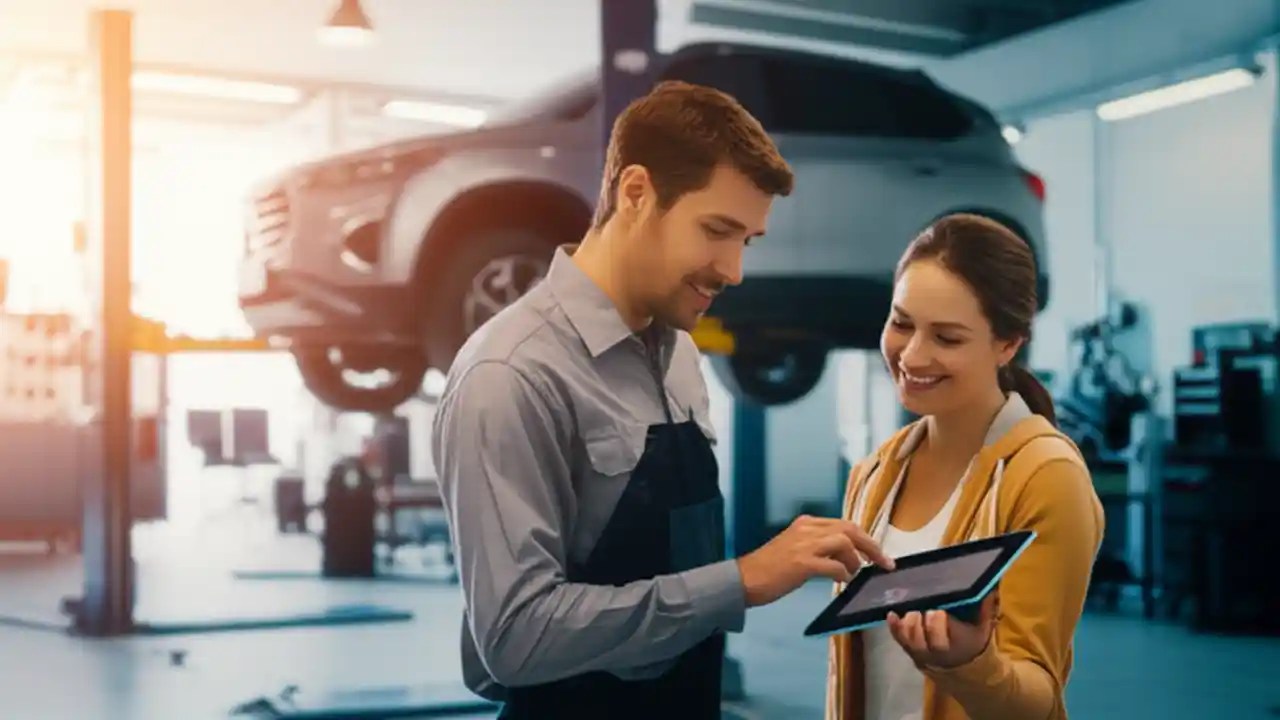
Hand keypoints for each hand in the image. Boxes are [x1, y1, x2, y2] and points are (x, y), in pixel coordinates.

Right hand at [736, 514, 893, 607]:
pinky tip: (842, 581)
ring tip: (853, 574)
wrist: (743, 579)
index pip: (845, 525)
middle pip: (850, 530)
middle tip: (884, 563)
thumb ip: (818, 548)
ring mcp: (803, 545)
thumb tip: (846, 559)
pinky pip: (833, 566)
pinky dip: (843, 574)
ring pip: (844, 543)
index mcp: (806, 524)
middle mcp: (807, 529)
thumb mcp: (795, 548)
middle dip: (871, 547)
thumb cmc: (769, 569)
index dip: (865, 539)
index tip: (878, 554)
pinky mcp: (801, 563)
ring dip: (855, 561)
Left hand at [887, 589, 999, 669]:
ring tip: (911, 610)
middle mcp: (936, 650)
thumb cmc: (972, 640)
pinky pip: (898, 640)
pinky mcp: (910, 649)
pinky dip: (894, 627)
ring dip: (907, 623)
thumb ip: (986, 606)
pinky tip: (892, 614)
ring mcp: (920, 651)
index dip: (938, 623)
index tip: (939, 610)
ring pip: (908, 639)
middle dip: (920, 622)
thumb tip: (989, 583)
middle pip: (921, 638)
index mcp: (956, 643)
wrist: (963, 666)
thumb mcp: (983, 626)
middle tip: (923, 609)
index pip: (943, 636)